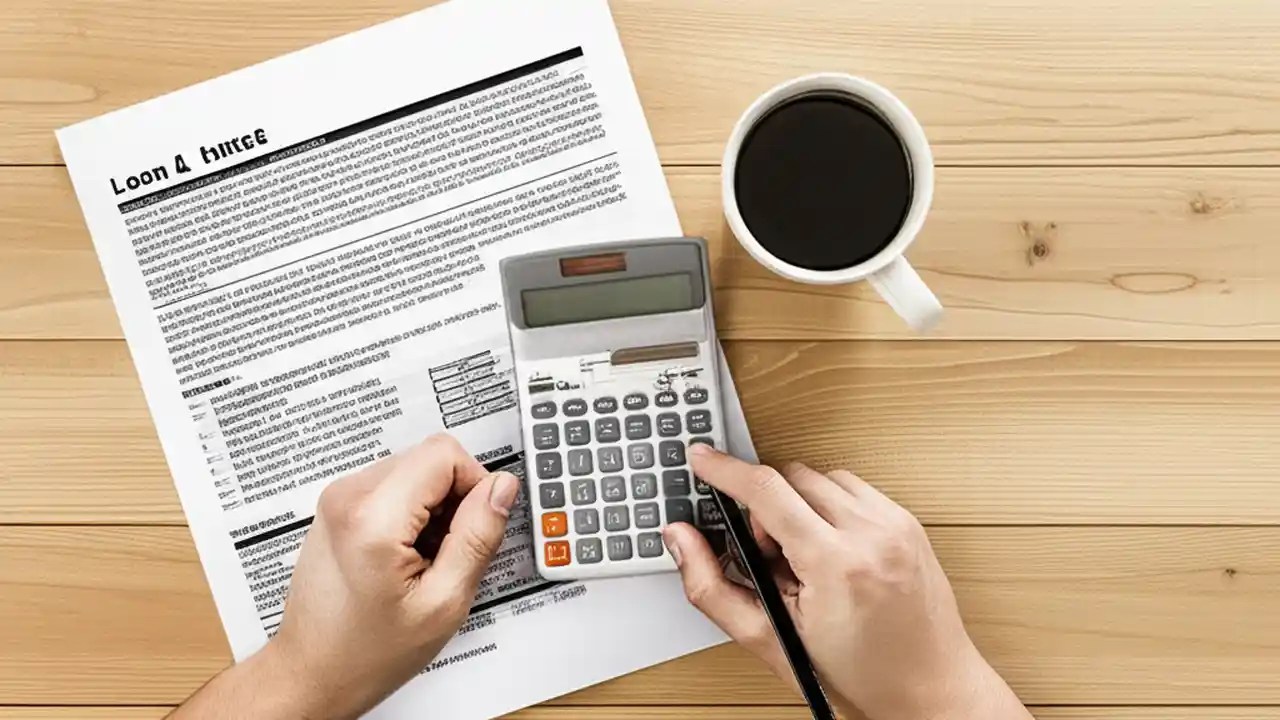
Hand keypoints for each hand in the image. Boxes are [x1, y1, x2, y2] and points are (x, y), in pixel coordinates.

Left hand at [172, 434, 519, 719]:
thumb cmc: (368, 652)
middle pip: (430, 458)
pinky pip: (395, 486)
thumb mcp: (443, 602)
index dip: (475, 485)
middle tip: (448, 552)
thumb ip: (478, 537)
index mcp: (372, 517)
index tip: (474, 527)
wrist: (314, 671)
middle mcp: (347, 496)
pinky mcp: (339, 506)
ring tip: (424, 560)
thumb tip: (502, 488)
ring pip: (415, 470)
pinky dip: (413, 513)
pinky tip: (407, 555)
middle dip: (454, 499)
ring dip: (434, 508)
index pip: (445, 454)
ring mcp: (338, 498)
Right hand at [662, 444, 1030, 719]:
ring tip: (802, 556)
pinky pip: (855, 488)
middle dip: (766, 505)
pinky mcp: (909, 524)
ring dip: (800, 503)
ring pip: (823, 477)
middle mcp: (872, 535)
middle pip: (792, 477)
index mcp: (836, 564)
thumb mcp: (771, 640)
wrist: (929, 692)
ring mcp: (896, 526)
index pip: (766, 491)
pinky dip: (831, 506)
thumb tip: (681, 539)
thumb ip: (712, 586)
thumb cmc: (858, 677)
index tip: (702, 458)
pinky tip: (830, 548)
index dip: (725, 469)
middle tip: (768, 555)